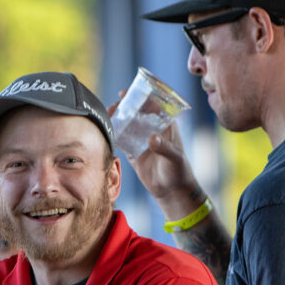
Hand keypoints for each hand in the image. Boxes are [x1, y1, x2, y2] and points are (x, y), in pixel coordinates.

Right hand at [107, 91, 201, 216]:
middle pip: (138, 113)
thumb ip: (164, 148)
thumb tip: (151, 139)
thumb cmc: (179, 171)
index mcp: (165, 126)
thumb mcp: (174, 157)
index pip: (153, 106)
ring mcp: (142, 141)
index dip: (142, 97)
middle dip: (126, 106)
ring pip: (128, 125)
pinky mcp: (134, 153)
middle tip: (115, 104)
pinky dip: (114, 135)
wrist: (172, 191)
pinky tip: (106, 130)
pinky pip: (122, 140)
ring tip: (108, 114)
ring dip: (118, 118)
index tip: (129, 93)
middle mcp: (152, 130)